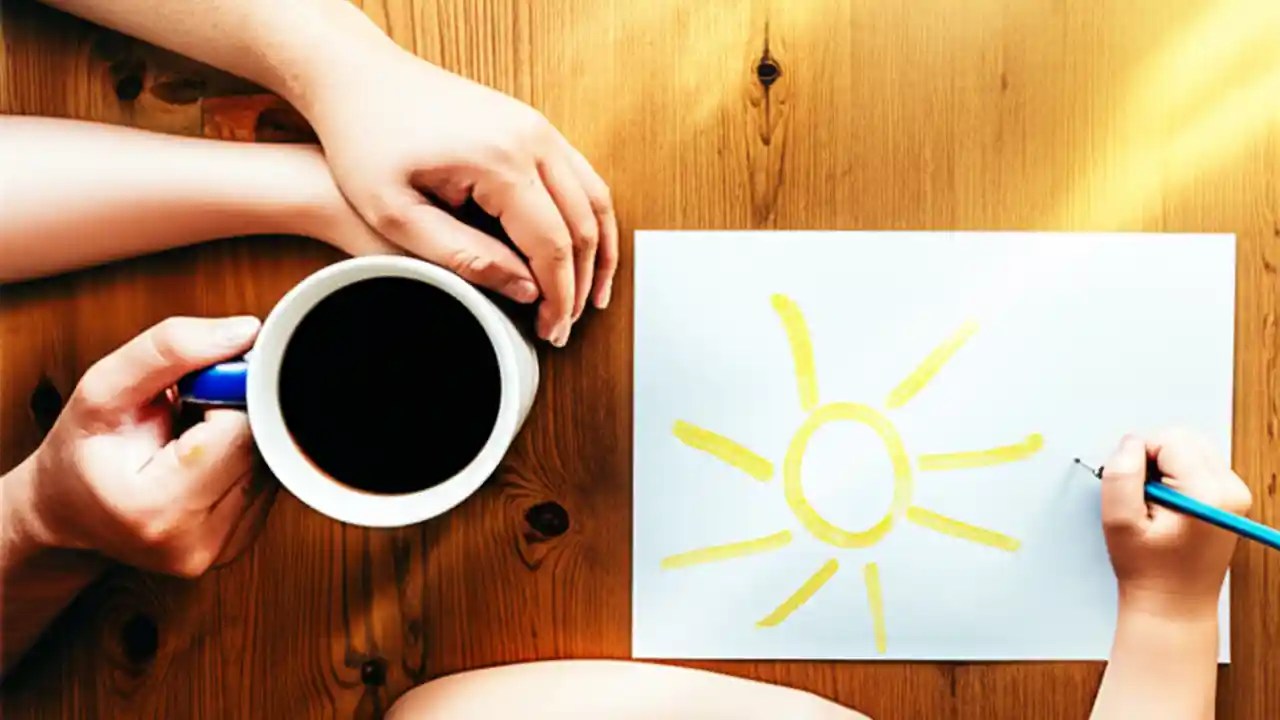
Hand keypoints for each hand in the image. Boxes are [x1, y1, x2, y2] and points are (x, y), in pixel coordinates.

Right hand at [15, 317, 275, 576]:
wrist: (67, 513)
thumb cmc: (80, 453)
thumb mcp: (103, 389)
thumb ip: (170, 350)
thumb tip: (244, 332)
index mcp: (160, 509)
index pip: (240, 429)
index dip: (229, 391)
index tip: (201, 382)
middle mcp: (200, 542)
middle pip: (263, 445)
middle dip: (236, 410)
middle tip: (193, 406)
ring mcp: (224, 549)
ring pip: (272, 461)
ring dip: (241, 435)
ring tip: (192, 434)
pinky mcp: (241, 544)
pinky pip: (266, 481)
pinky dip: (243, 458)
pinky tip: (207, 455)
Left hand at [304, 47, 618, 346]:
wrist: (360, 78)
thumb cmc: (366, 140)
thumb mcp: (398, 214)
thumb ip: (463, 256)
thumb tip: (525, 289)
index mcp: (499, 161)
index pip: (552, 246)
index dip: (557, 297)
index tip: (550, 330)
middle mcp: (530, 138)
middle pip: (582, 224)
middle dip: (579, 283)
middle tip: (563, 325)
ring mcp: (536, 125)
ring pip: (594, 197)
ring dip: (597, 251)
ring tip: (589, 295)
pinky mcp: (532, 124)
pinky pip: (580, 176)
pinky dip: (588, 217)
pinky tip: (579, 249)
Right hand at [1100, 429, 1251, 612]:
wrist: (1174, 603)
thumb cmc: (1149, 571)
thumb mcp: (1120, 522)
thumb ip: (1121, 475)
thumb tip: (1130, 443)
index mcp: (1208, 494)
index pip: (1170, 439)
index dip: (1140, 454)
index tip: (1134, 487)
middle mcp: (1230, 490)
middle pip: (1185, 438)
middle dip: (1154, 456)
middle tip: (1143, 494)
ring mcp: (1235, 493)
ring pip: (1191, 448)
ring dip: (1164, 466)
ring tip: (1154, 502)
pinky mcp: (1230, 497)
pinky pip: (1198, 464)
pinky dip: (1176, 475)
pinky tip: (1166, 504)